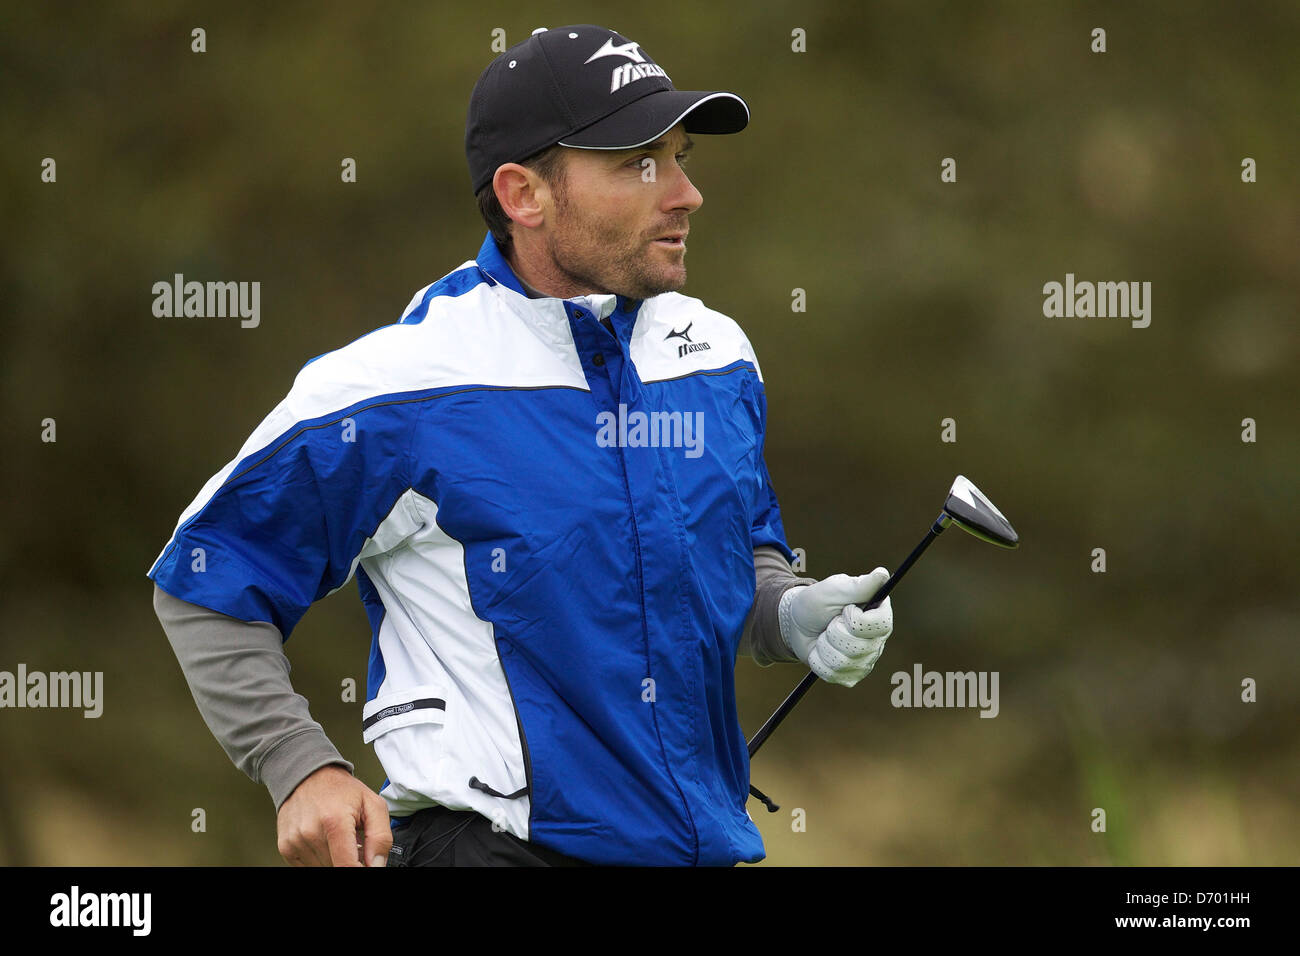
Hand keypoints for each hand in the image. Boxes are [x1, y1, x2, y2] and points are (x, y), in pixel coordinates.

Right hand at [276, 764, 392, 866]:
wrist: (309, 775)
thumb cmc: (341, 789)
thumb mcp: (373, 804)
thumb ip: (380, 837)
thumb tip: (376, 865)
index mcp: (334, 821)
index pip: (346, 866)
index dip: (360, 870)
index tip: (365, 864)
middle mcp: (310, 832)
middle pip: (336, 867)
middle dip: (349, 860)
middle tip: (353, 842)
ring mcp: (295, 841)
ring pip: (323, 868)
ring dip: (334, 859)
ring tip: (338, 839)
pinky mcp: (286, 847)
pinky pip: (308, 867)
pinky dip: (320, 859)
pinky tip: (324, 841)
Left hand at [778, 567, 893, 686]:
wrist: (796, 622)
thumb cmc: (817, 601)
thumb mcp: (834, 589)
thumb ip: (859, 585)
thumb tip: (883, 574)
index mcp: (879, 615)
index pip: (880, 625)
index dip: (857, 619)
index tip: (845, 610)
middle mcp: (877, 640)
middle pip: (858, 646)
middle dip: (834, 632)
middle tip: (830, 622)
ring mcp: (865, 661)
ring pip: (842, 662)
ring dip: (824, 645)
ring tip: (824, 635)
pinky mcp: (849, 676)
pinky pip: (831, 673)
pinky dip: (817, 660)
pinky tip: (820, 649)